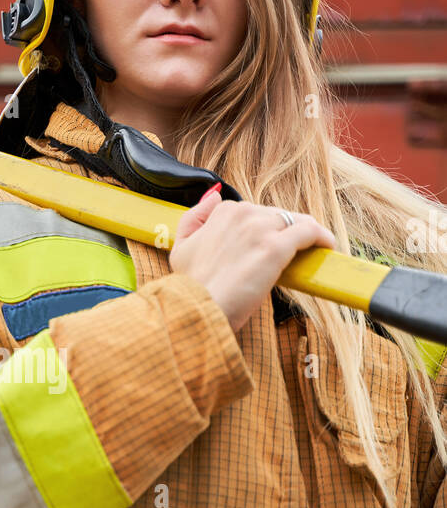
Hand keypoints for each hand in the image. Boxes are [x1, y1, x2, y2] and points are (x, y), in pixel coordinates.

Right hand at [168, 188, 336, 333]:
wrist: (197, 310)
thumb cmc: (191, 287)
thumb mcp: (180, 247)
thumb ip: (195, 217)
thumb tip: (215, 196)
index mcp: (222, 213)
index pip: (255, 212)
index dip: (265, 229)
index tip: (269, 245)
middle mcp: (242, 214)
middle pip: (278, 216)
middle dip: (286, 232)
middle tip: (292, 253)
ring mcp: (260, 230)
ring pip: (297, 221)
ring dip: (307, 233)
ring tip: (314, 249)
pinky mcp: (276, 248)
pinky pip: (309, 232)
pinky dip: (321, 237)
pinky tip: (327, 246)